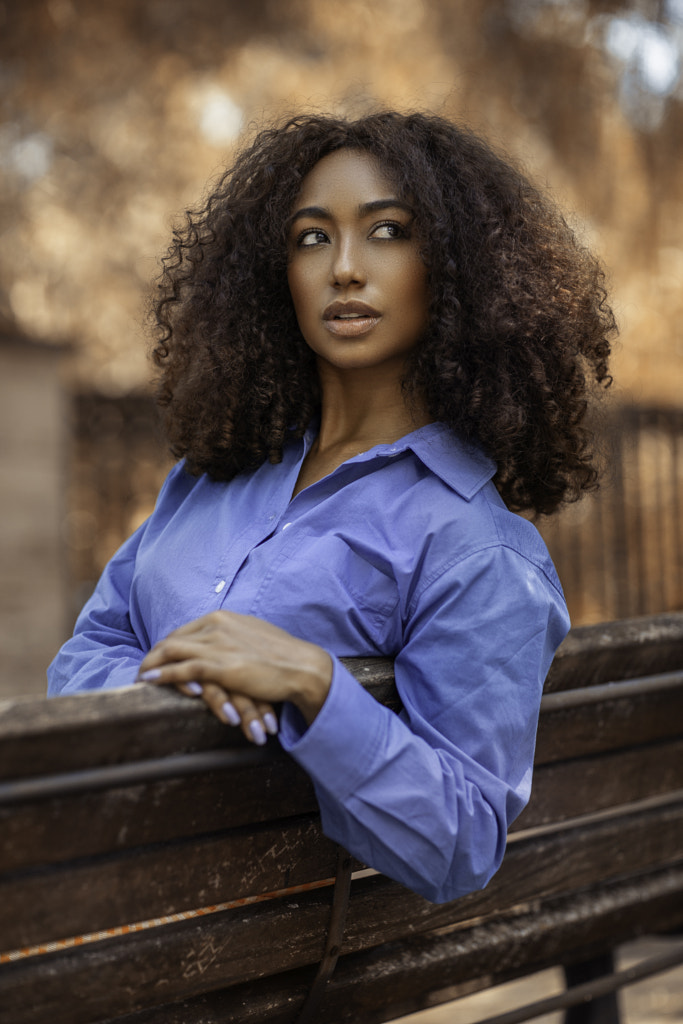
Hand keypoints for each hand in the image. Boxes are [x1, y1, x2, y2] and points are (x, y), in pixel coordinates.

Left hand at [136, 611, 332, 742]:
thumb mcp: (253, 635)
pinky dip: (161, 674)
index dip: (168, 646)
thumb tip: (225, 643)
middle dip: (154, 655)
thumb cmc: (283, 655)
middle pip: (172, 639)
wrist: (302, 666)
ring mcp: (217, 645)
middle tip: (143, 668)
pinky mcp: (220, 666)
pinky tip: (148, 680)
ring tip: (139, 676)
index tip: (159, 658)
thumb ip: (234, 636)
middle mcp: (216, 626)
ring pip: (171, 652)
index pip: (185, 631)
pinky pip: (181, 669)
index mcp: (224, 617)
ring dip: (150, 664)